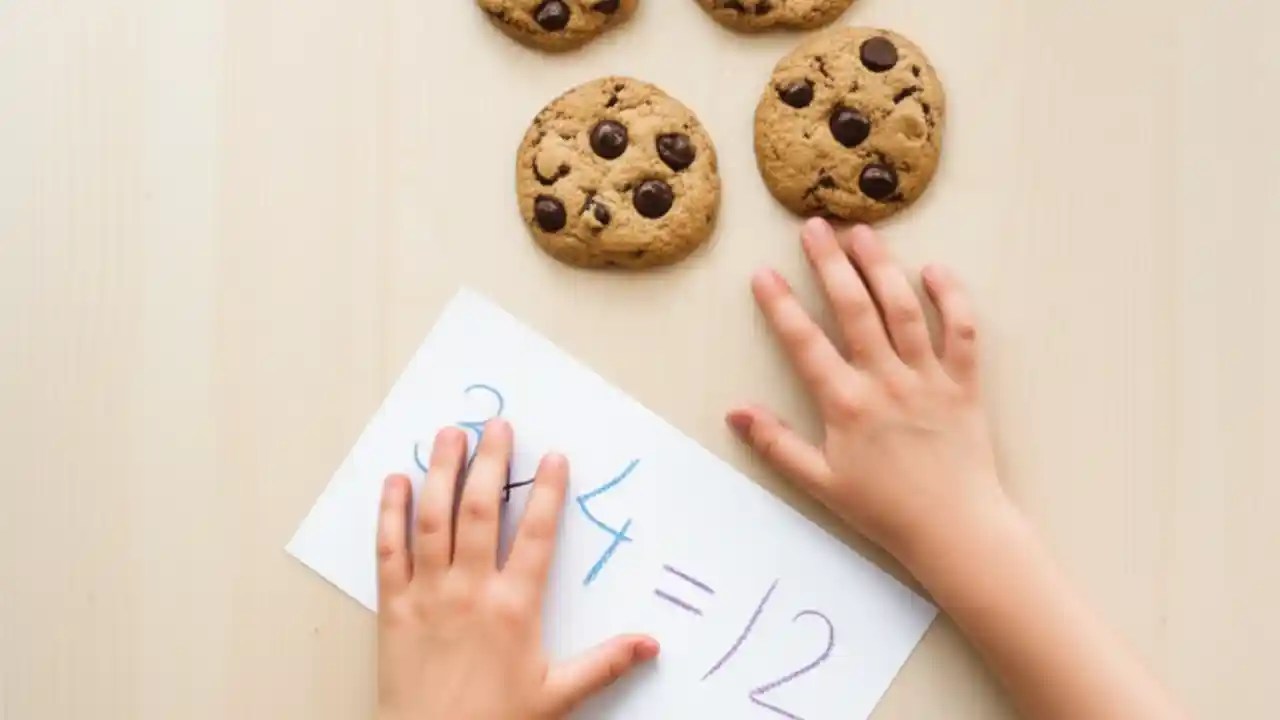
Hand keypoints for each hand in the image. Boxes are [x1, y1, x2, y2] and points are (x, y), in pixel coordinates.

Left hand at [376, 421, 658, 719]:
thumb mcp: (557, 695)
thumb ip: (605, 664)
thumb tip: (651, 644)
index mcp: (514, 607)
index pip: (535, 534)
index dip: (546, 491)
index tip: (552, 457)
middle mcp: (469, 590)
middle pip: (479, 510)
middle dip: (489, 462)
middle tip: (497, 426)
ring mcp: (427, 594)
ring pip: (432, 519)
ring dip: (440, 471)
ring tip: (448, 435)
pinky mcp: (393, 606)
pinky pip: (388, 550)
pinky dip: (390, 513)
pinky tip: (395, 482)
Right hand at [727, 219, 1010, 569]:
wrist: (956, 531)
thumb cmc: (885, 510)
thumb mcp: (820, 483)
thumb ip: (776, 445)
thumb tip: (736, 413)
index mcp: (847, 404)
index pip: (805, 343)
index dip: (780, 305)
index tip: (764, 274)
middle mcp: (886, 381)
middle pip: (855, 308)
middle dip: (830, 263)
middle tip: (814, 225)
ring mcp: (929, 378)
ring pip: (904, 308)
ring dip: (882, 266)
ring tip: (862, 233)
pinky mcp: (964, 383)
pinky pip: (962, 331)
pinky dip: (952, 298)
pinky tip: (934, 271)